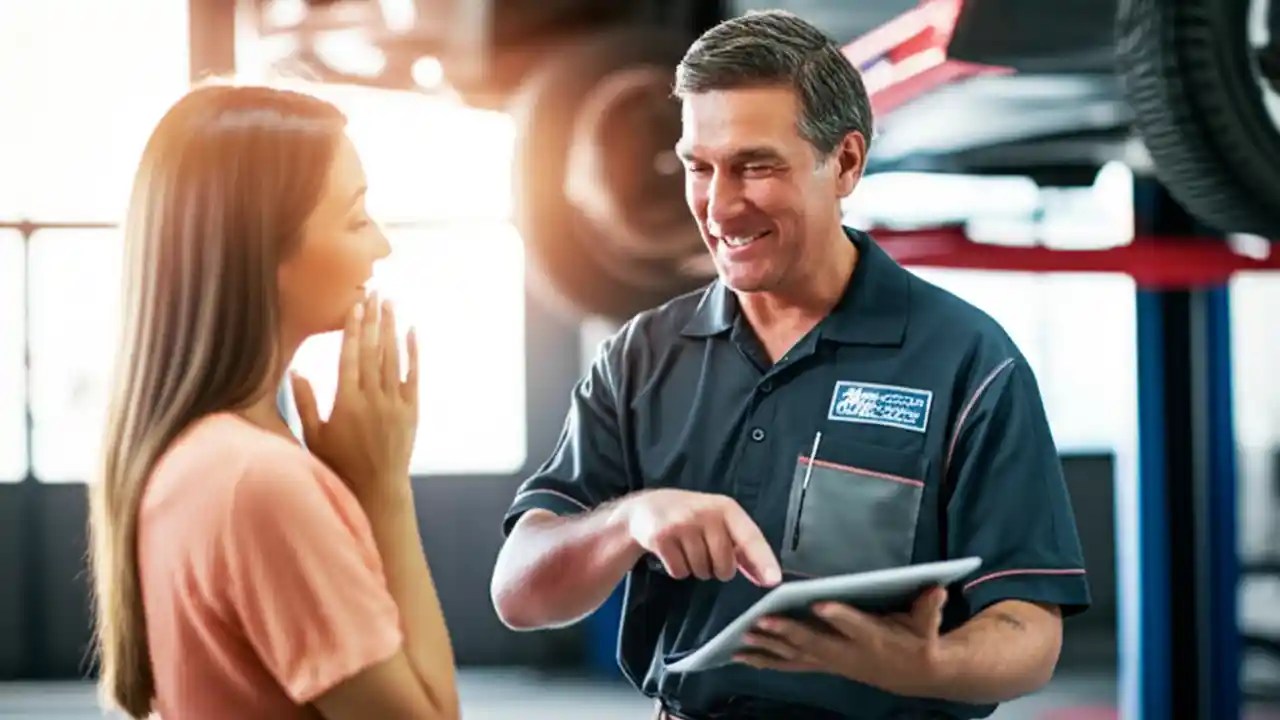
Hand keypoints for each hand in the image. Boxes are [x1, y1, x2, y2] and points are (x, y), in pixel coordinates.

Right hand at [291, 293, 419, 502]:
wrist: (377, 488)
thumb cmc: (339, 464)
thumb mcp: (314, 436)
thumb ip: (306, 404)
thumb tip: (296, 372)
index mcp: (347, 403)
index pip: (350, 357)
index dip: (353, 329)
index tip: (355, 306)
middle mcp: (373, 399)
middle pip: (373, 351)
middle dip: (374, 320)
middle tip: (375, 292)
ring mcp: (395, 403)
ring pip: (393, 358)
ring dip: (392, 329)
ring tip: (390, 304)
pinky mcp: (411, 410)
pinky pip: (413, 375)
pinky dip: (413, 353)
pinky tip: (412, 332)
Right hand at [617, 489, 780, 586]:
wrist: (647, 508)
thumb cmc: (692, 518)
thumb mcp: (719, 524)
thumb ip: (743, 549)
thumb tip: (768, 578)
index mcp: (726, 508)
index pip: (750, 537)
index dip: (763, 560)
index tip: (773, 581)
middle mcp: (706, 513)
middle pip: (724, 565)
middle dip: (717, 568)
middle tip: (705, 552)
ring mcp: (682, 524)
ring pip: (701, 571)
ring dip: (696, 569)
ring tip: (686, 548)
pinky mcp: (661, 538)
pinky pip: (680, 572)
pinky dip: (678, 569)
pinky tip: (672, 552)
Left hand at [735, 586, 950, 697]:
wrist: (912, 674)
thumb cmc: (917, 640)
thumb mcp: (927, 624)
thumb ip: (929, 608)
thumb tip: (938, 588)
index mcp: (873, 637)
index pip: (855, 625)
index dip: (840, 616)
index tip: (820, 603)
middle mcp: (848, 653)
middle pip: (815, 643)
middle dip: (788, 633)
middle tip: (762, 621)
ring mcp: (832, 662)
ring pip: (796, 657)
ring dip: (768, 650)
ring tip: (742, 640)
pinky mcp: (822, 665)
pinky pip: (790, 665)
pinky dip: (766, 662)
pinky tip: (742, 656)